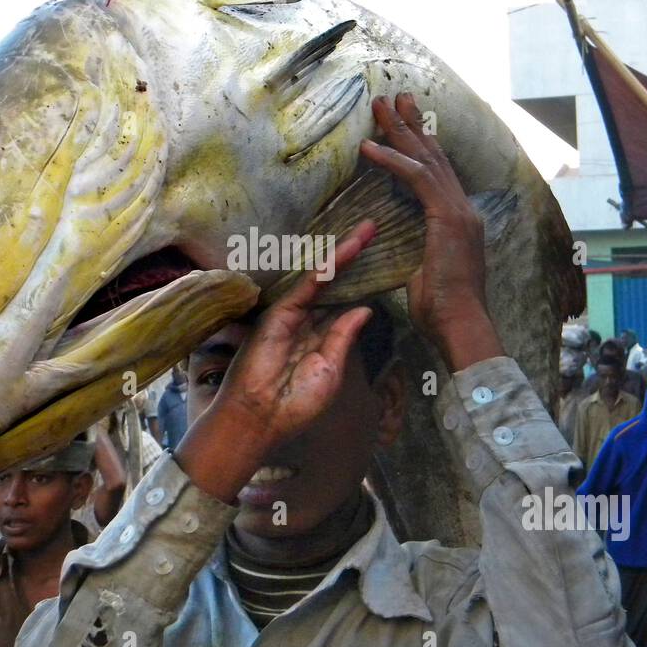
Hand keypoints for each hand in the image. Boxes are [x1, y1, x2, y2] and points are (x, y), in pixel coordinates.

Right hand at [175, 221, 376, 502]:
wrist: (262, 418)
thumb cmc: (295, 403)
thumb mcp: (331, 370)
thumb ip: (343, 337)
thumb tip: (365, 308)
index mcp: (322, 337)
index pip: (345, 302)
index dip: (363, 281)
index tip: (384, 261)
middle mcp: (308, 321)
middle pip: (336, 282)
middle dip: (354, 256)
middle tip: (374, 228)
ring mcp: (293, 315)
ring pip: (323, 278)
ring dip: (344, 254)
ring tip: (366, 231)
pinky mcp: (280, 313)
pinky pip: (306, 287)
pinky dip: (324, 269)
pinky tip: (343, 252)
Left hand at [359, 94, 504, 371]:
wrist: (460, 325)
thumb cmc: (440, 311)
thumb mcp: (420, 273)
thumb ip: (411, 252)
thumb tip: (390, 249)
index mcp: (458, 221)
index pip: (437, 174)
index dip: (421, 146)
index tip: (405, 125)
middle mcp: (462, 209)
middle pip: (435, 156)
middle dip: (413, 124)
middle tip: (396, 97)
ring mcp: (458, 211)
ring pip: (426, 159)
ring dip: (401, 131)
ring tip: (381, 105)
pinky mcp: (447, 217)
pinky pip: (416, 178)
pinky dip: (392, 160)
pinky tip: (370, 146)